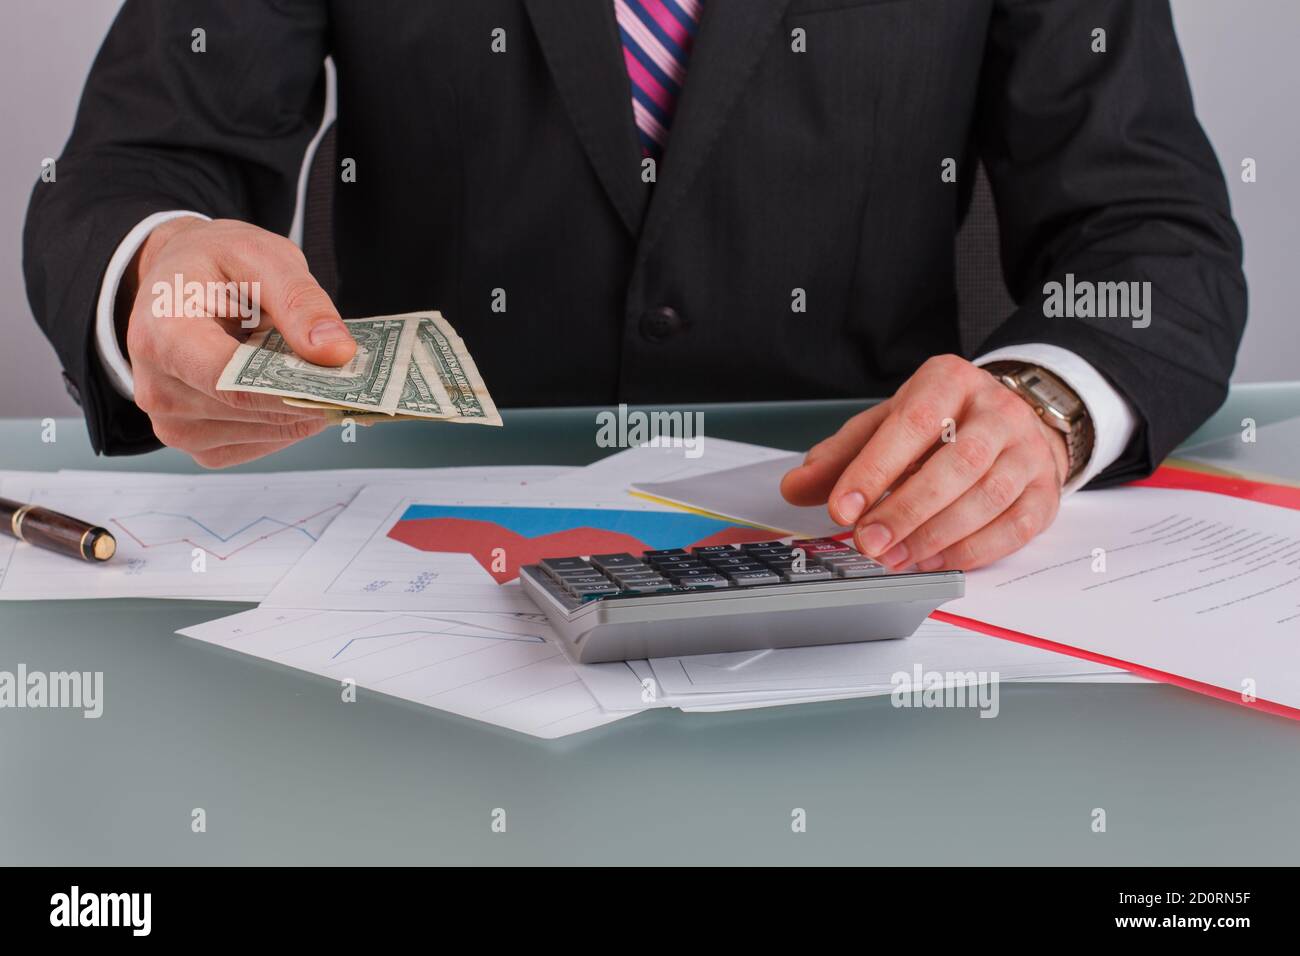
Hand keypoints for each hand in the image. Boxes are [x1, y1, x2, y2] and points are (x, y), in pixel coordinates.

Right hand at [123, 217, 355, 466]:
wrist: (179, 282)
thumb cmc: (213, 266)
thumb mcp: (259, 256)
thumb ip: (299, 301)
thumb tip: (337, 352)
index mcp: (162, 334)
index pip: (229, 380)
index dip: (292, 386)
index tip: (342, 380)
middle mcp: (157, 389)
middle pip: (252, 410)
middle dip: (306, 393)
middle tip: (344, 370)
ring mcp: (173, 424)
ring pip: (264, 433)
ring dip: (299, 408)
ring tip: (306, 369)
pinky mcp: (196, 444)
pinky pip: (258, 446)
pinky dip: (286, 423)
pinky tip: (287, 390)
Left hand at [781, 355, 1069, 570]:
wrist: (1013, 422)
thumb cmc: (941, 426)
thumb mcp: (886, 426)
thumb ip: (840, 457)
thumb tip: (796, 488)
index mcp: (950, 382)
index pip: (913, 424)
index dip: (875, 469)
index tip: (843, 507)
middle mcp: (997, 411)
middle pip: (956, 464)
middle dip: (906, 510)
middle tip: (868, 543)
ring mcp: (1028, 451)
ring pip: (987, 497)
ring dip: (935, 535)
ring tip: (894, 557)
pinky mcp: (1045, 490)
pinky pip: (1013, 526)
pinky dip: (970, 550)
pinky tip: (933, 560)